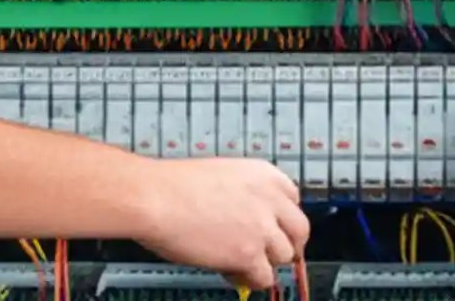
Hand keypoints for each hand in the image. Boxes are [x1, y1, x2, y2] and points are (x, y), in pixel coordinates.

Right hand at [133, 158, 309, 288]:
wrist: (154, 197)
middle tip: (274, 256)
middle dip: (289, 245)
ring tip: (245, 266)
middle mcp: (271, 199)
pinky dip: (253, 280)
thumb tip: (244, 222)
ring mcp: (262, 228)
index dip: (283, 220)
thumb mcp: (223, 177)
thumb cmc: (173, 186)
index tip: (276, 230)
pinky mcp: (249, 253)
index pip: (293, 201)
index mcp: (266, 175)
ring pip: (285, 255)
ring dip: (267, 263)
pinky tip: (237, 276)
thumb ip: (243, 197)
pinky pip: (265, 276)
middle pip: (299, 230)